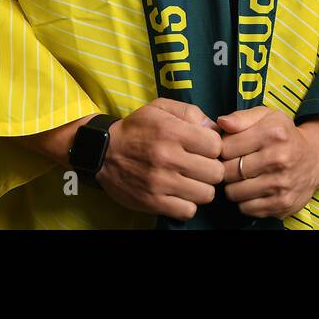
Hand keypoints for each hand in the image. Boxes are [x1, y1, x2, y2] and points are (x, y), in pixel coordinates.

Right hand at [94, 98, 224, 221]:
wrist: (103, 152)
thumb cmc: (136, 128)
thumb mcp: (160, 108)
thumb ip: (191, 112)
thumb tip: (215, 127)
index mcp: (171, 131)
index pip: (216, 145)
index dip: (214, 146)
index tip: (205, 148)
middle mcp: (167, 157)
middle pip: (215, 172)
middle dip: (212, 168)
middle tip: (201, 166)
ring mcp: (160, 182)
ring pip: (205, 194)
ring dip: (202, 187)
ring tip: (191, 180)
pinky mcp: (153, 202)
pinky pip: (187, 211)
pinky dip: (188, 204)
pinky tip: (181, 194)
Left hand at [216, 106, 318, 219]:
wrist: (314, 159)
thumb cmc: (284, 135)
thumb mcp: (266, 116)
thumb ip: (241, 117)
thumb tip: (222, 123)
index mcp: (272, 134)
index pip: (226, 147)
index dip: (223, 148)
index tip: (231, 149)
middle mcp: (279, 159)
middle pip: (228, 171)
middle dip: (227, 168)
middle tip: (235, 164)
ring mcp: (281, 185)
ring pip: (234, 192)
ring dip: (234, 186)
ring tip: (244, 177)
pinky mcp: (282, 204)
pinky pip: (246, 208)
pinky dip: (245, 200)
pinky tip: (254, 189)